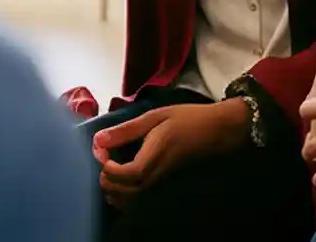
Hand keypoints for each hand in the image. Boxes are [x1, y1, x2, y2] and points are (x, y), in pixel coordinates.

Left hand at [92, 100, 249, 207]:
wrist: (216, 130)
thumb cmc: (187, 119)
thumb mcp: (155, 116)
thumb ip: (126, 130)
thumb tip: (98, 140)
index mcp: (155, 155)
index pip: (128, 174)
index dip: (109, 167)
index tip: (101, 150)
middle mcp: (158, 174)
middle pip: (126, 192)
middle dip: (107, 180)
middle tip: (102, 159)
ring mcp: (162, 182)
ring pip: (132, 199)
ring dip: (114, 189)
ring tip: (108, 169)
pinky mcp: (163, 183)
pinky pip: (139, 197)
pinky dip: (124, 194)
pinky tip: (120, 180)